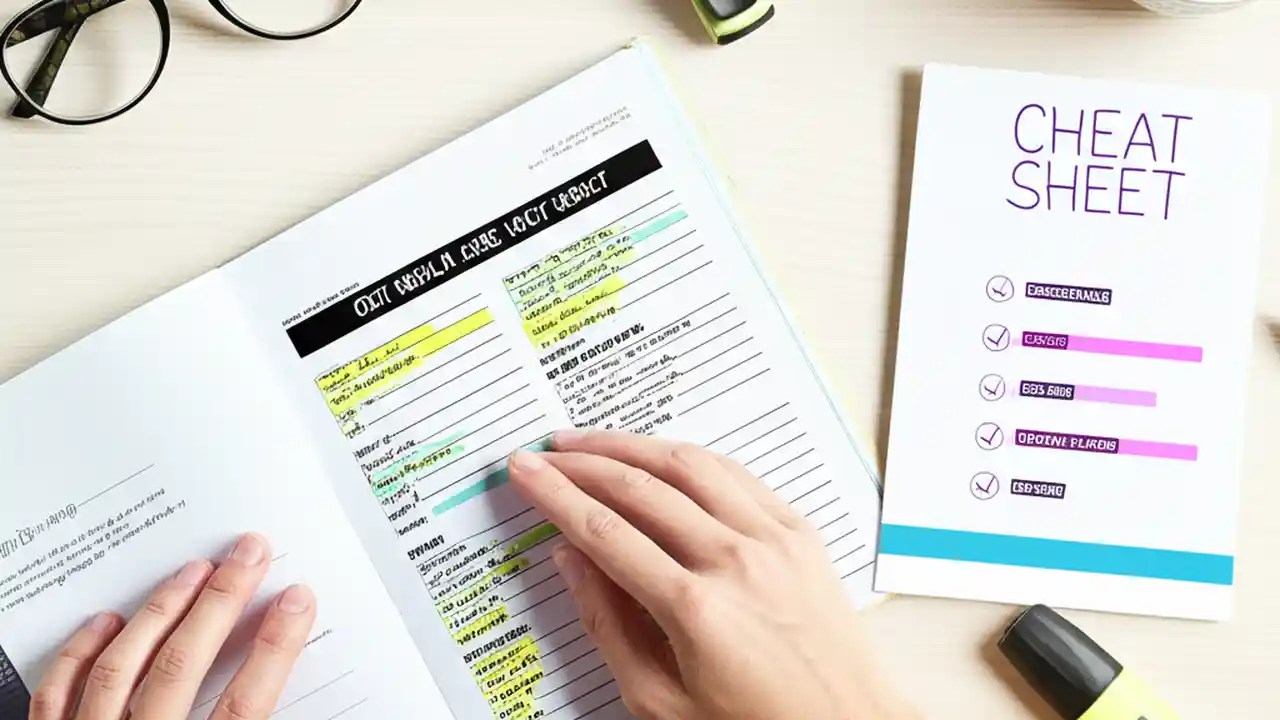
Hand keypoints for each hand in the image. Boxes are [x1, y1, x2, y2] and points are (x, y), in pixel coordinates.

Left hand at [29, 533, 315, 719]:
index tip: (298, 601)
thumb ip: (254, 719)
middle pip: (183, 668)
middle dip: (221, 603)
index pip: (245, 705)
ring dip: (161, 613)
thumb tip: (296, 672)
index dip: (275, 649)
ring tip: (192, 572)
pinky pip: (58, 696)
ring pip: (120, 669)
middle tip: (249, 554)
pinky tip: (108, 622)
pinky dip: (81, 655)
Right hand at [507, 430, 917, 719]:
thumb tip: (571, 559)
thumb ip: (607, 625)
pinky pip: (737, 474)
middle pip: (641, 487)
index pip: (604, 531)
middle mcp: (734, 561)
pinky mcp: (799, 532)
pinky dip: (692, 457)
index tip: (525, 471)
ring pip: (690, 464)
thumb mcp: (660, 701)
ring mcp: (773, 540)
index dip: (555, 495)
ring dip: (634, 445)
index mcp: (694, 609)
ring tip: (594, 442)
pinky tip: (664, 455)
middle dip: (584, 462)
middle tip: (547, 453)